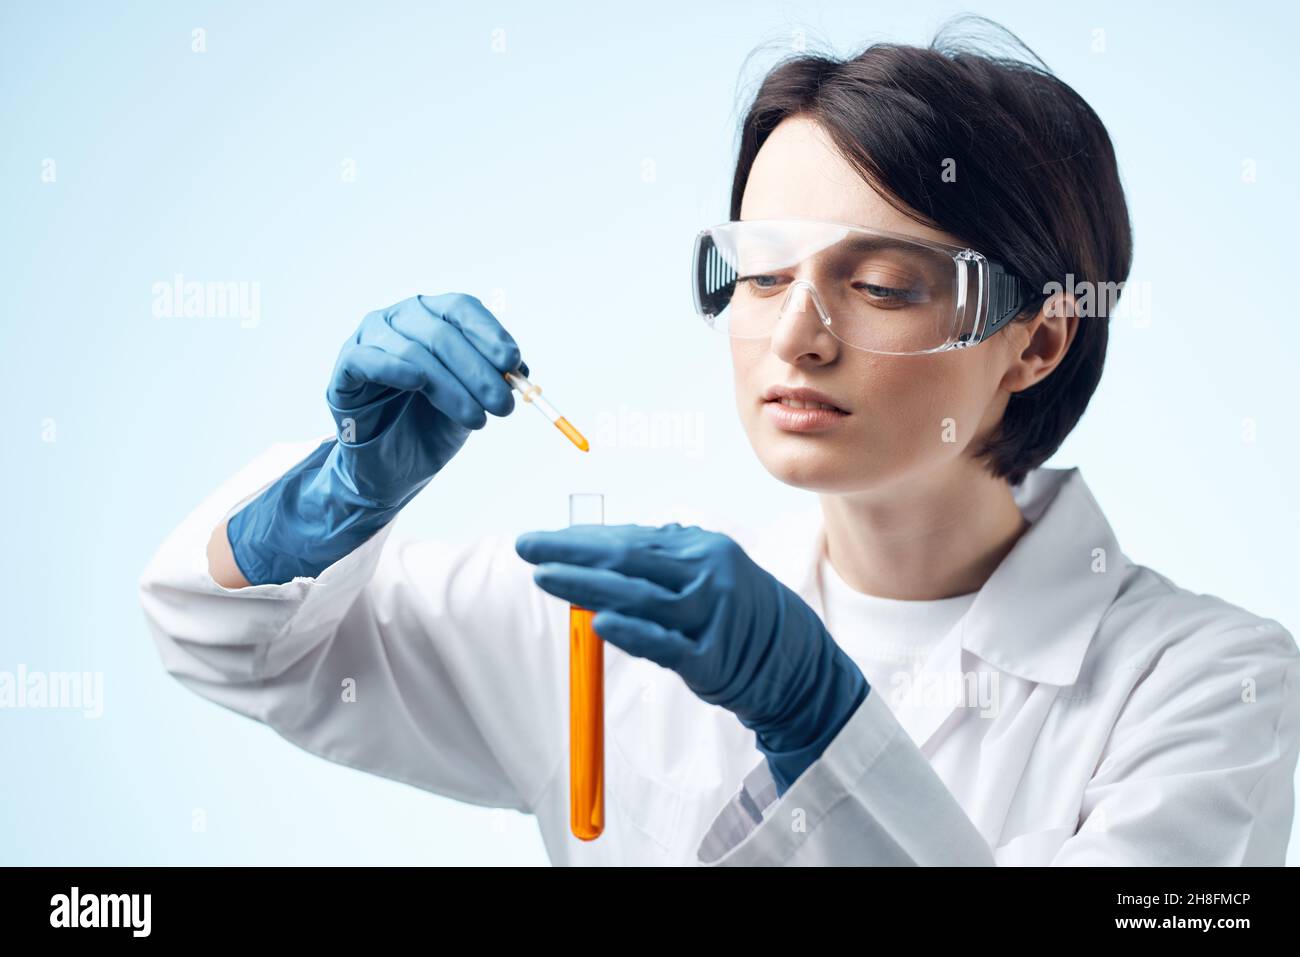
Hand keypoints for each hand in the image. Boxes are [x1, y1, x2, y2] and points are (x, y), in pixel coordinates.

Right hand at [325, 293, 524, 507]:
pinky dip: (393, 368)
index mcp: (431, 316)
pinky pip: (367, 359)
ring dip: (450, 386)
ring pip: (412, 351)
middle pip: (440, 333)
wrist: (392, 467)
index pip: (461, 309)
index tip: (512, 362)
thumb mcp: (473, 400)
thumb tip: (520, 369)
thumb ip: (493, 379)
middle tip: (503, 404)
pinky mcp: (345, 369)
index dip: (489, 333)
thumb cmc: (431, 424)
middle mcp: (398, 320)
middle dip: (477, 371)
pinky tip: (417, 382)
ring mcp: (368, 340)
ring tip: (477, 419)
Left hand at [515, 523, 869, 793]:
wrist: (796, 662)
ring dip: (586, 585)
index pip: (629, 538)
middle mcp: (709, 572)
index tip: (541, 539)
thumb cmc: (736, 616)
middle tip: (527, 547)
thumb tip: (594, 558)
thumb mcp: (704, 577)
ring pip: (639, 596)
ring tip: (544, 577)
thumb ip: (656, 567)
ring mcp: (712, 614)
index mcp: (702, 548)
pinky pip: (665, 643)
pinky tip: (599, 622)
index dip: (581, 539)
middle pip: (628, 559)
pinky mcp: (713, 657)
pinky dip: (632, 632)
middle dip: (571, 553)